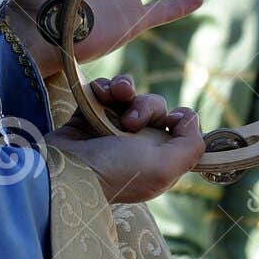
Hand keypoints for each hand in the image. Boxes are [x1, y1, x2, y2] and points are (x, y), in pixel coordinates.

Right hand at [47, 75, 204, 203]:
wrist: (65, 169)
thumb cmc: (117, 171)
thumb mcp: (164, 167)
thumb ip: (191, 146)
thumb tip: (192, 120)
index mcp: (158, 161)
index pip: (179, 132)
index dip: (180, 121)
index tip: (172, 121)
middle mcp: (137, 146)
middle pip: (156, 109)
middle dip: (146, 106)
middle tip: (130, 121)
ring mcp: (111, 131)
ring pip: (130, 96)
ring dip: (125, 89)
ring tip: (114, 94)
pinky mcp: (89, 117)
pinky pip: (104, 92)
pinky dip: (104, 87)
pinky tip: (100, 93)